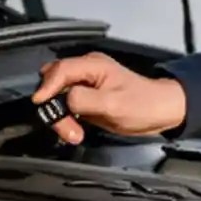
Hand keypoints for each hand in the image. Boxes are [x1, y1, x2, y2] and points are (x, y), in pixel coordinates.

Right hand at [32, 52, 186, 143]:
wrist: (160, 113)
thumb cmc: (143, 104)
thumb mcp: (113, 103)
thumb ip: (85, 99)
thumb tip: (65, 99)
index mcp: (93, 65)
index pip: (60, 70)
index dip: (47, 86)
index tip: (40, 103)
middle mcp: (85, 72)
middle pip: (54, 83)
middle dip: (54, 106)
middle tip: (66, 128)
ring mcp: (85, 86)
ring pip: (57, 98)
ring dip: (60, 117)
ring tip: (74, 134)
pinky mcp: (86, 100)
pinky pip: (66, 108)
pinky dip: (66, 120)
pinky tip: (75, 132)